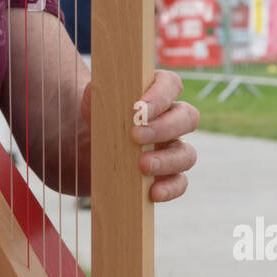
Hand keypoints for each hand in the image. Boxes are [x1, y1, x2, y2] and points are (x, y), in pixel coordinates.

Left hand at [80, 68, 198, 202]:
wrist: (88, 148)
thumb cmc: (97, 117)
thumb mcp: (92, 101)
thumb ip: (96, 93)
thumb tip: (95, 92)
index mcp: (157, 93)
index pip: (171, 85)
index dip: (160, 95)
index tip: (138, 109)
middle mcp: (172, 119)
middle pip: (188, 118)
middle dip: (164, 128)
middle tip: (136, 136)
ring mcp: (173, 148)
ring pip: (187, 153)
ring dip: (167, 160)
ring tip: (142, 165)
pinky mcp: (168, 175)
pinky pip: (180, 182)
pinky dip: (170, 188)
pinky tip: (153, 192)